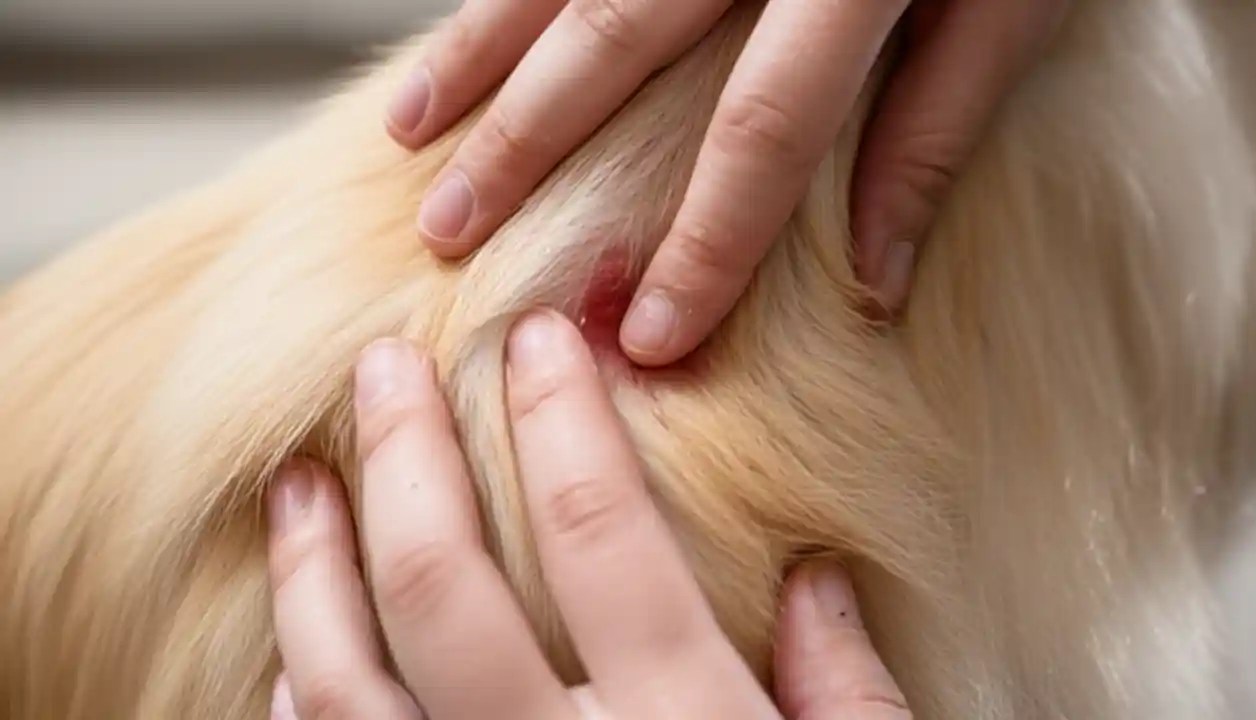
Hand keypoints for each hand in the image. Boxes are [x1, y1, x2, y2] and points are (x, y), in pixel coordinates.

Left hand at [266, 313, 910, 718]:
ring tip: (294, 482)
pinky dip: (303, 702)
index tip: (544, 337)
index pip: (605, 534)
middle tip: (384, 364)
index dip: (565, 420)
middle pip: (446, 585)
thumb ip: (851, 701)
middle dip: (407, 457)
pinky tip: (296, 642)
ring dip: (311, 569)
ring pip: (349, 682)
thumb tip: (818, 578)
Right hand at [386, 0, 1067, 361]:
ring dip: (475, 54)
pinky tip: (455, 35)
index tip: (653, 336)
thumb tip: (872, 278)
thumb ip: (936, 130)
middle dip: (525, 146)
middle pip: (615, 43)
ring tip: (407, 136)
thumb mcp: (1015, 5)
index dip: (705, 239)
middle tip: (445, 235)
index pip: (763, 128)